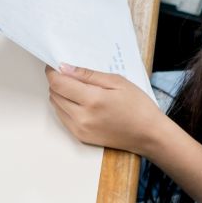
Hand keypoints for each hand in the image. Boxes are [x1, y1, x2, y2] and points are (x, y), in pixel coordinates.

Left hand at [45, 64, 170, 155]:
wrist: (148, 135)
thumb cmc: (138, 107)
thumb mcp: (117, 82)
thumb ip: (88, 75)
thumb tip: (65, 68)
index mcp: (92, 100)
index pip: (58, 83)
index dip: (53, 72)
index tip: (55, 65)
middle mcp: (82, 117)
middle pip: (54, 94)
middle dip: (57, 82)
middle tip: (69, 75)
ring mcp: (80, 129)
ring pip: (56, 106)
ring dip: (60, 94)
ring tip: (77, 88)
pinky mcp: (81, 137)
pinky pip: (62, 118)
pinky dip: (65, 107)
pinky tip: (79, 102)